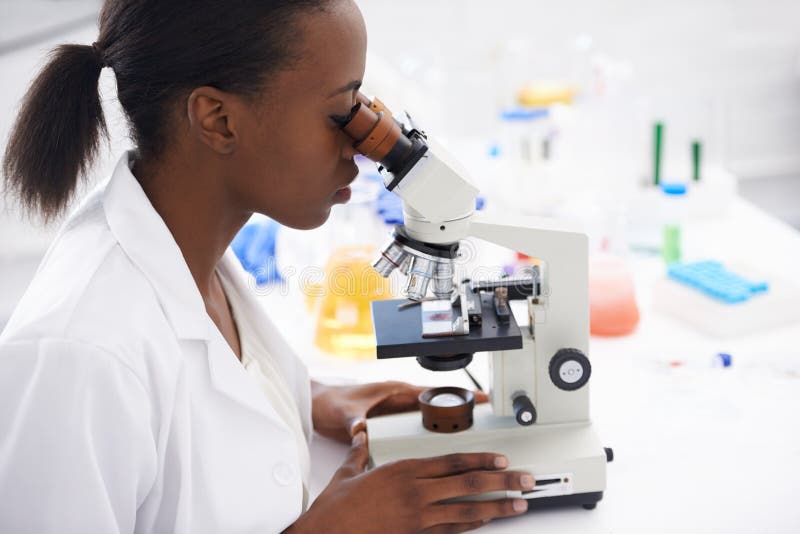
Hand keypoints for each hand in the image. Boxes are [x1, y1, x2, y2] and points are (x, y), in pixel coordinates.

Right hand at [285, 432, 534, 533]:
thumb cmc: (335, 508)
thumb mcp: (348, 472)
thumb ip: (359, 452)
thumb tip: (360, 438)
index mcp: (403, 470)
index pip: (452, 460)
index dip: (481, 459)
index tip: (501, 459)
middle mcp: (415, 492)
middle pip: (468, 483)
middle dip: (502, 481)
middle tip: (526, 480)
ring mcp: (418, 517)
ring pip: (467, 509)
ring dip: (497, 507)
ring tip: (519, 504)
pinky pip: (451, 531)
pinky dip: (472, 525)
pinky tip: (487, 522)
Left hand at [311, 380, 488, 442]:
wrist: (319, 407)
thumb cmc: (331, 403)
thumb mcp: (345, 413)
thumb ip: (355, 422)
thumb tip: (360, 430)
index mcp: (395, 391)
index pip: (433, 391)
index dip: (457, 395)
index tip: (481, 398)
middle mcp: (400, 399)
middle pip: (439, 405)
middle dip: (463, 411)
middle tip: (490, 420)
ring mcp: (398, 411)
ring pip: (432, 417)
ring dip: (450, 425)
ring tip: (474, 437)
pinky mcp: (394, 423)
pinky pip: (420, 427)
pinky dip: (434, 434)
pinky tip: (444, 449)